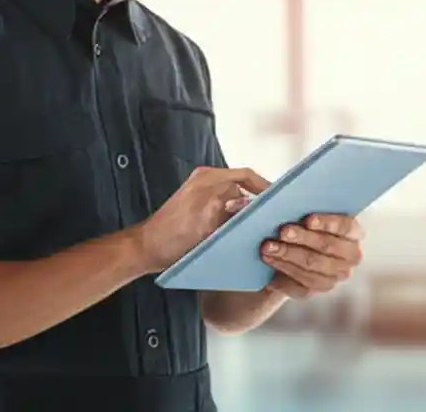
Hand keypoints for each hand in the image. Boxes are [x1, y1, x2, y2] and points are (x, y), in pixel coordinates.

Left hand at [136, 166, 269, 272]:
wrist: (147, 248)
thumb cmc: (170, 239)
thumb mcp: (204, 226)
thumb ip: (228, 210)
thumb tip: (249, 201)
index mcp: (207, 180)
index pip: (246, 176)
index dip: (265, 187)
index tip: (279, 200)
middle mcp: (205, 180)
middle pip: (242, 182)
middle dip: (258, 196)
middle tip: (272, 213)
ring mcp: (201, 189)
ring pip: (235, 192)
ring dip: (246, 205)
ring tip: (259, 222)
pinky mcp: (198, 201)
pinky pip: (224, 200)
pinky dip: (235, 210)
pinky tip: (240, 226)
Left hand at [260, 213, 364, 298]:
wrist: (291, 247)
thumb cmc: (301, 220)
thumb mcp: (305, 210)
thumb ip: (303, 203)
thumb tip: (286, 197)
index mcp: (354, 232)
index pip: (346, 227)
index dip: (327, 223)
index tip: (307, 219)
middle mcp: (351, 256)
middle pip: (327, 247)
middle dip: (303, 238)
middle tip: (282, 231)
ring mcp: (336, 275)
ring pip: (312, 266)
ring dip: (287, 255)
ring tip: (267, 246)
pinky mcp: (318, 289)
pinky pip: (301, 284)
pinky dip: (283, 270)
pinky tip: (269, 260)